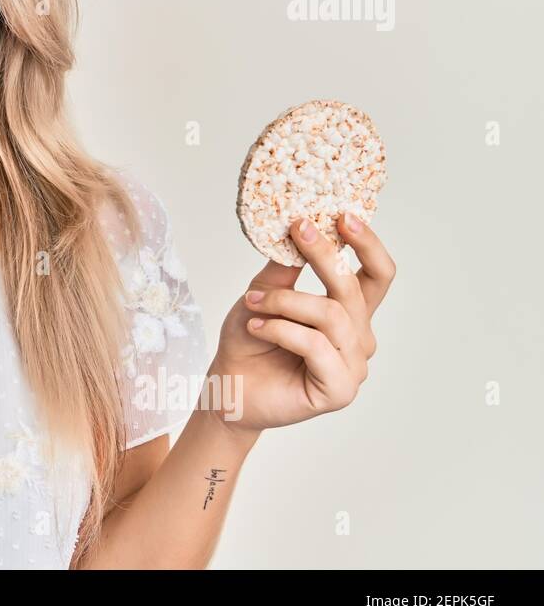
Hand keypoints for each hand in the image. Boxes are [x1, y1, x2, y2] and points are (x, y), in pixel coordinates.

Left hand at [208, 211, 395, 434]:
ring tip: (251, 303)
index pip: (376, 274)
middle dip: (324, 255)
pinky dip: (281, 330)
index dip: (367, 245)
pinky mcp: (340, 389)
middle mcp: (358, 337)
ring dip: (284, 302)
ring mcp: (353, 365)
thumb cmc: (249, 341)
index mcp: (349, 312)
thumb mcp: (262, 293)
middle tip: (298, 231)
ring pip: (330, 315)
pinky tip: (257, 327)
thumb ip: (285, 268)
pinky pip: (316, 345)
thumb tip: (301, 228)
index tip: (343, 216)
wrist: (229, 387)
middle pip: (353, 288)